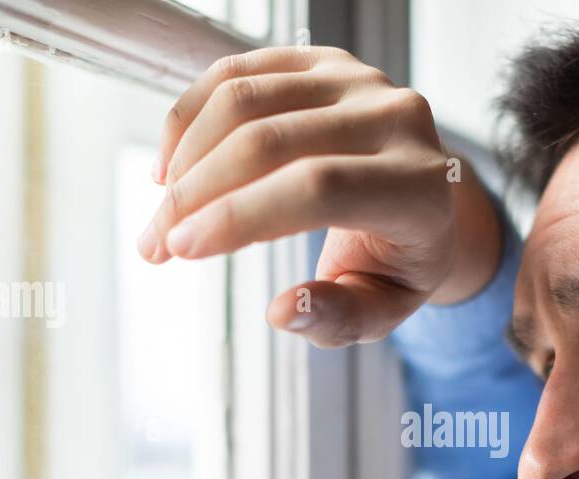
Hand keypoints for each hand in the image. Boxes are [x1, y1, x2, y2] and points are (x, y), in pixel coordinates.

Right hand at [140, 46, 498, 346]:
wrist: (422, 198)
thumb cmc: (396, 261)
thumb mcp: (382, 308)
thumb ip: (338, 318)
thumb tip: (283, 311)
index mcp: (419, 187)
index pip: (319, 189)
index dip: (241, 215)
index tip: (182, 249)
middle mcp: (396, 121)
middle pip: (272, 143)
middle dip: (197, 194)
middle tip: (156, 244)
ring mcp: (359, 81)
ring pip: (246, 100)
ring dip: (186, 156)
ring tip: (164, 210)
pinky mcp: (323, 60)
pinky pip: (239, 73)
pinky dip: (191, 117)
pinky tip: (171, 166)